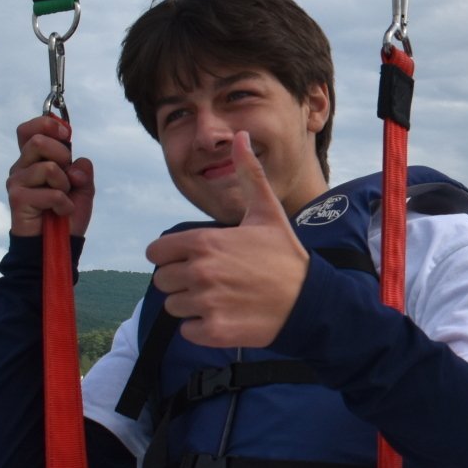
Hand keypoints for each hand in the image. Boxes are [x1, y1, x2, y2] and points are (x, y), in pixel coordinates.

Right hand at [7, 115, 94, 238]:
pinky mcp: (18, 198)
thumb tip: (76, 163)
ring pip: (48, 167)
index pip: (30, 130)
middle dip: (62, 156)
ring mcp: (17, 182)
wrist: (58, 245)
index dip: (47, 125)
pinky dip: (64, 204)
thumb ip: (83, 170)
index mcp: (34, 159)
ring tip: (63, 200)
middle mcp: (22, 167)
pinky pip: (51, 192)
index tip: (67, 136)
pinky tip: (60, 213)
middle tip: (67, 178)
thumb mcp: (83, 188)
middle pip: (37, 141)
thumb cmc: (67, 214)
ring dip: (65, 185)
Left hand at [145, 132, 309, 348]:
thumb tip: (240, 136)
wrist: (311, 300)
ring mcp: (207, 303)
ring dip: (192, 305)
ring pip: (174, 307)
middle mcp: (201, 272)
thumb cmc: (285, 256)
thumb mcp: (266, 212)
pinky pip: (187, 331)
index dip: (172, 256)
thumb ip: (247, 175)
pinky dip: (202, 327)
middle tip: (212, 281)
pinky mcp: (215, 330)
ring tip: (221, 299)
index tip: (196, 260)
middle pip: (162, 281)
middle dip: (182, 281)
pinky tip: (226, 317)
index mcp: (205, 243)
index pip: (156, 252)